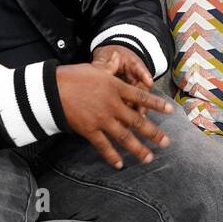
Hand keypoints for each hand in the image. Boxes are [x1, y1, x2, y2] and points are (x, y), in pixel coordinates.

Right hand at [56, 63, 173, 168]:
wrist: (52, 89)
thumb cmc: (73, 76)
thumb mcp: (95, 69)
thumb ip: (109, 67)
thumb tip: (117, 57)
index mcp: (116, 88)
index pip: (141, 97)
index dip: (156, 104)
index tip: (170, 111)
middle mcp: (113, 105)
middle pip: (137, 121)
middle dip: (153, 133)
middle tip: (166, 142)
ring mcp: (102, 119)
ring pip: (124, 137)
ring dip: (138, 149)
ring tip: (149, 158)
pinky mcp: (89, 129)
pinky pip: (103, 145)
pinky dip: (112, 156)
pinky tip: (120, 164)